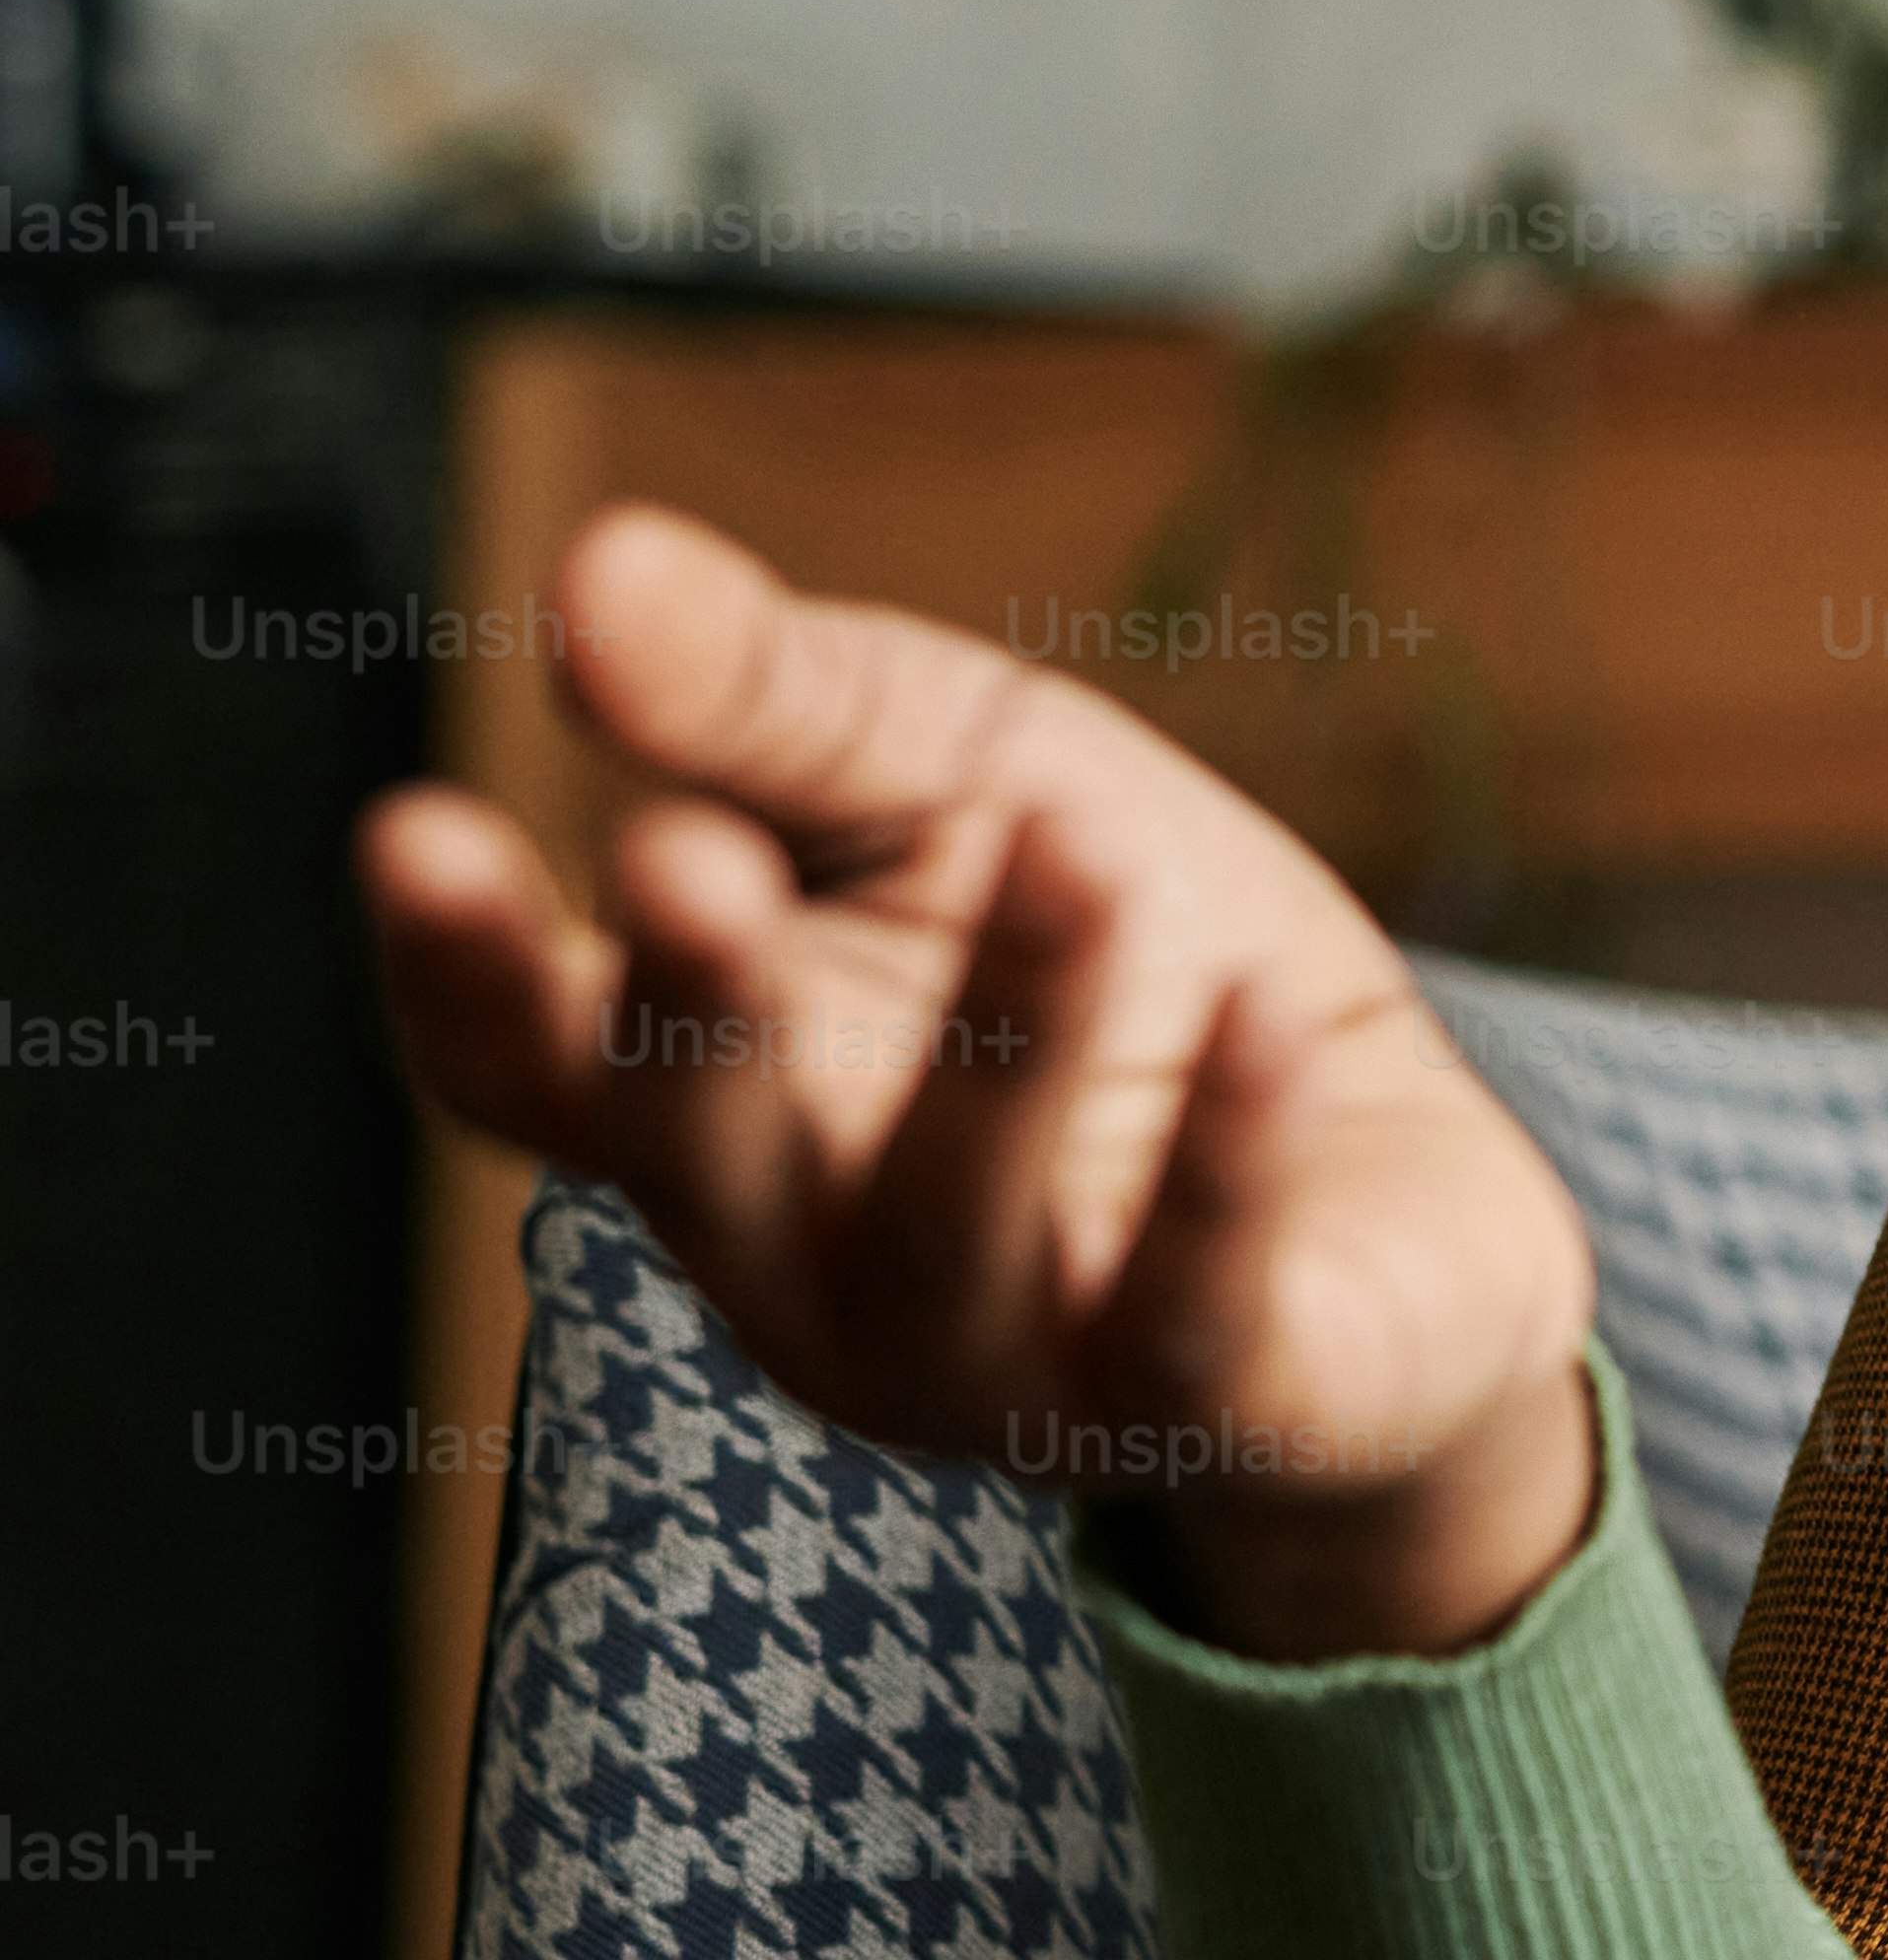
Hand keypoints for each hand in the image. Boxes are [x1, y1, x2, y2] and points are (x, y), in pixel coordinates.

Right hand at [360, 501, 1604, 1662]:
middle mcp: (810, 1264)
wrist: (1399, 1163)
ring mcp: (995, 1362)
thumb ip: (771, 698)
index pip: (527, 1071)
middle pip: (700, 1160)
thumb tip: (592, 564)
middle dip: (689, 1012)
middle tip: (684, 851)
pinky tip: (1268, 1013)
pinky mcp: (1206, 1395)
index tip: (416, 830)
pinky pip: (1191, 1303)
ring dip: (1001, 1036)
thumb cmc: (1121, 948)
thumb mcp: (955, 771)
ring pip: (947, 1226)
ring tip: (1066, 846)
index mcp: (715, 1107)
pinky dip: (1220, 1166)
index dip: (460, 970)